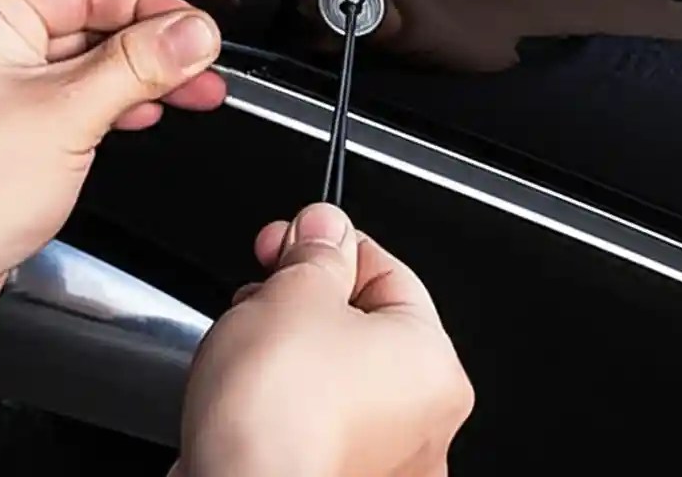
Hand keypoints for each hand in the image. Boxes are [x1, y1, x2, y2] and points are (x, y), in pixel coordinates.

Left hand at [0, 0, 224, 331]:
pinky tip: (142, 113)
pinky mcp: (1, 129)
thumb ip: (139, 66)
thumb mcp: (70, 115)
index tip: (198, 28)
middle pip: (88, 25)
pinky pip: (66, 100)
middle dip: (152, 47)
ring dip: (138, 78)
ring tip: (191, 91)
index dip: (151, 6)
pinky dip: (108, 106)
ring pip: (82, 66)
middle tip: (203, 65)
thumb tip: (191, 32)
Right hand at [174, 204, 473, 476]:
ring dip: (291, 349)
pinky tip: (249, 394)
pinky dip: (284, 402)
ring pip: (335, 376)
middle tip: (264, 287)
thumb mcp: (295, 293)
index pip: (391, 273)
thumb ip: (317, 251)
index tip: (293, 236)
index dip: (332, 245)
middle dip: (305, 299)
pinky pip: (312, 422)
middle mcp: (422, 423)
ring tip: (246, 343)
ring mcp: (380, 462)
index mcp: (434, 365)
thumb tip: (325, 228)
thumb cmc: (278, 414)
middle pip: (364, 327)